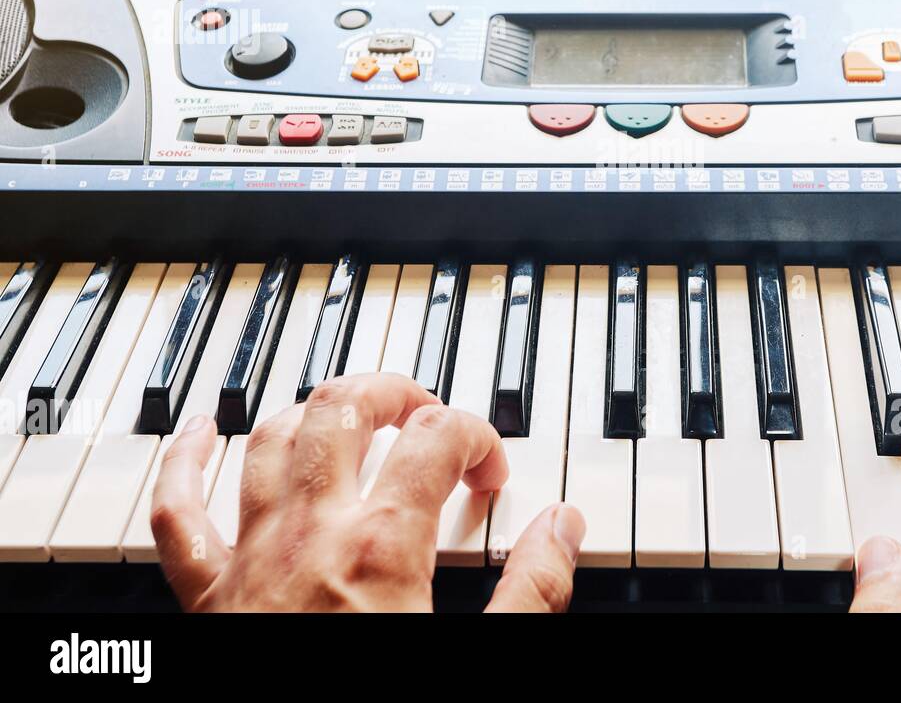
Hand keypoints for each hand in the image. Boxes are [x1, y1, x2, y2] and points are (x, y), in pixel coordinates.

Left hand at [150, 372, 585, 611]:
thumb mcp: (482, 666)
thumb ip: (531, 593)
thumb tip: (563, 529)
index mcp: (380, 550)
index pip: (437, 438)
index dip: (477, 437)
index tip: (491, 472)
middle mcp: (308, 538)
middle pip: (344, 408)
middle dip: (395, 393)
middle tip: (428, 415)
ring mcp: (249, 561)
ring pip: (270, 439)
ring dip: (314, 411)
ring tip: (351, 414)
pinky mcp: (206, 599)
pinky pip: (177, 512)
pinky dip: (185, 462)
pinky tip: (201, 434)